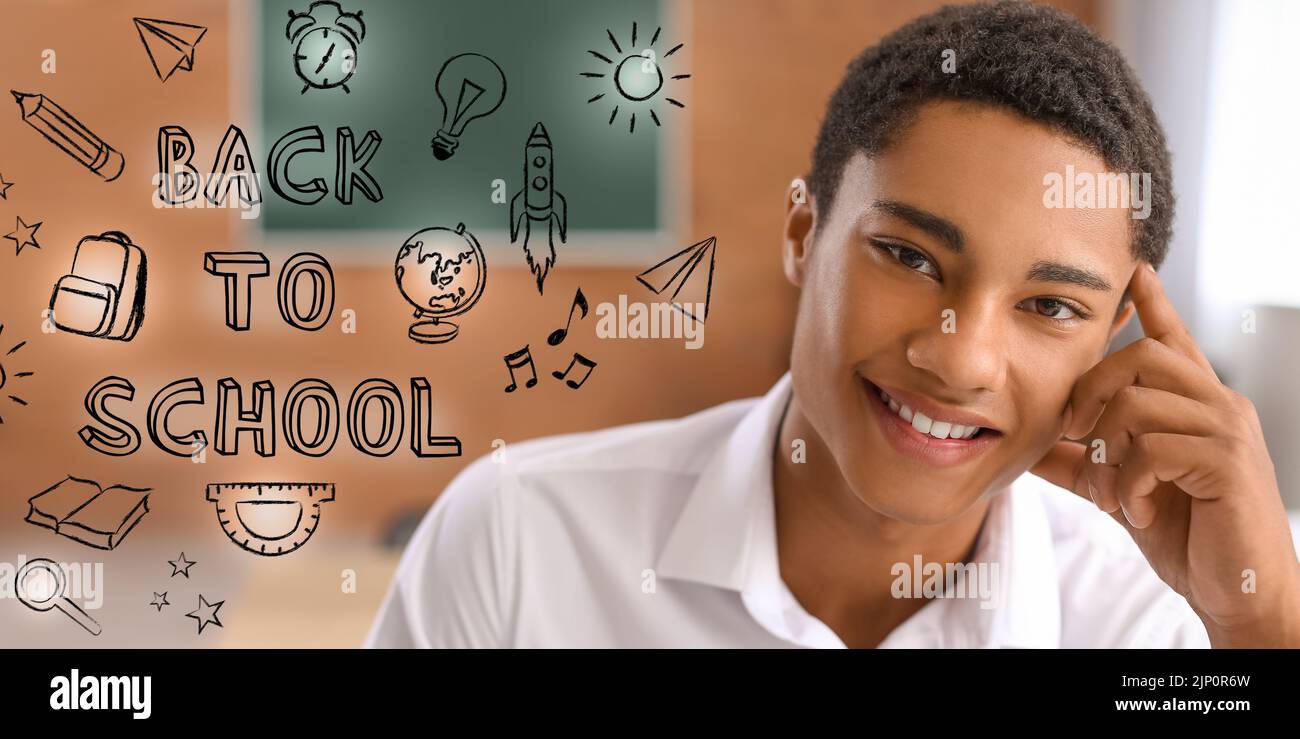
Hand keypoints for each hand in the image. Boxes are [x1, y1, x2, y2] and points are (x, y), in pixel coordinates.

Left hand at [1033, 263, 1299, 646]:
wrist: (1238, 590)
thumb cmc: (1188, 536)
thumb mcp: (1122, 490)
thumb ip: (1081, 463)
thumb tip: (1028, 445)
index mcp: (1195, 404)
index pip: (1174, 340)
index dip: (1153, 304)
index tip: (1133, 271)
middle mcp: (1218, 404)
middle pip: (1139, 359)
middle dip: (1090, 392)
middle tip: (1074, 437)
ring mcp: (1226, 429)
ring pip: (1137, 403)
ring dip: (1103, 454)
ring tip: (1107, 496)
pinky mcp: (1227, 461)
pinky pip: (1150, 448)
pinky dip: (1126, 483)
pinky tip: (1134, 510)